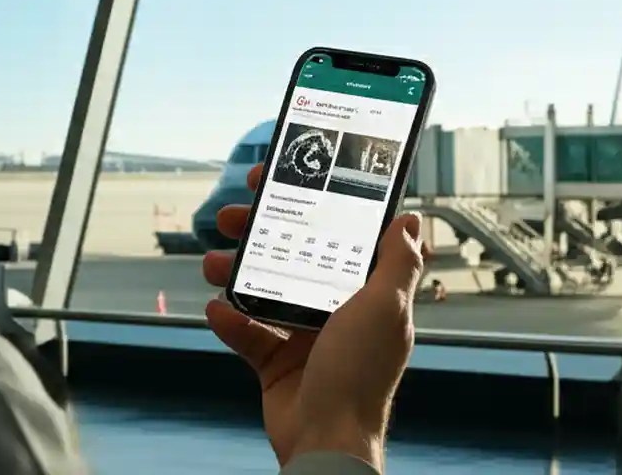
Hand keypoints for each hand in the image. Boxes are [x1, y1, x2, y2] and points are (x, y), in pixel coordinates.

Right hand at [201, 164, 429, 470]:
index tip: (284, 181)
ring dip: (235, 272)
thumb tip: (410, 220)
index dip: (313, 206)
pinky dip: (230, 321)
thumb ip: (396, 263)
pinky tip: (215, 309)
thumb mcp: (384, 309)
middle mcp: (335, 310)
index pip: (338, 237)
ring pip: (263, 290)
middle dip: (260, 233)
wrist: (326, 440)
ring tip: (212, 262)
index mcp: (364, 292)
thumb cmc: (361, 374)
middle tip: (232, 215)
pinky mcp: (276, 362)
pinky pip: (247, 333)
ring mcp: (304, 336)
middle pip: (292, 257)